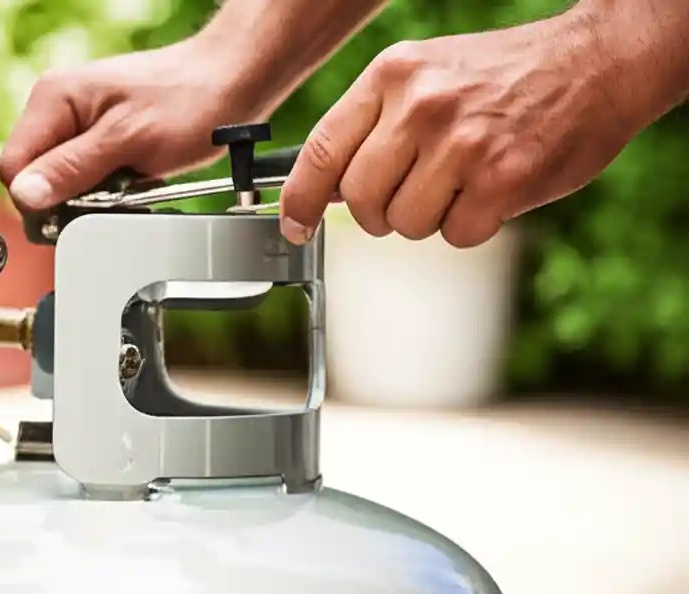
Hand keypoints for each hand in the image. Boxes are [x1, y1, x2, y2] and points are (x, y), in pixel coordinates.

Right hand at [0, 37, 267, 211]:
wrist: (232, 83)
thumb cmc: (190, 101)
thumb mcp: (128, 142)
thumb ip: (72, 169)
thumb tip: (25, 196)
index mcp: (53, 99)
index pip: (13, 169)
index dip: (39, 202)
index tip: (76, 213)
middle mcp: (56, 108)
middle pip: (33, 178)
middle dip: (68, 199)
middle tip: (114, 195)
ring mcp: (75, 123)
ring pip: (59, 182)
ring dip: (91, 196)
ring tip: (131, 181)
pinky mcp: (95, 138)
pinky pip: (83, 177)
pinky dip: (107, 189)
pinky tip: (133, 178)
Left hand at [278, 10, 654, 247]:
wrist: (595, 63)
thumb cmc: (501, 77)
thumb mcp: (424, 76)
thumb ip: (372, 125)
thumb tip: (324, 190)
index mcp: (392, 75)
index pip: (320, 151)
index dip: (298, 200)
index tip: (293, 226)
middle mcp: (421, 106)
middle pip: (361, 200)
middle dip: (380, 213)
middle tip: (413, 194)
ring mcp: (462, 144)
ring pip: (405, 225)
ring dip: (430, 218)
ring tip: (462, 181)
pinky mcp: (502, 181)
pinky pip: (455, 236)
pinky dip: (470, 225)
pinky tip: (492, 189)